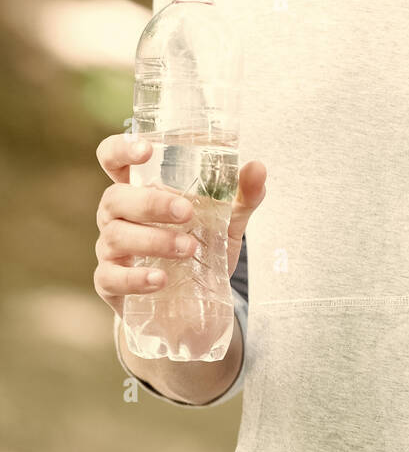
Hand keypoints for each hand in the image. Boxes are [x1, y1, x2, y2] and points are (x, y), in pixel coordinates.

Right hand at [94, 131, 265, 318]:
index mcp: (139, 188)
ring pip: (116, 236)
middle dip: (150, 203)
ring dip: (154, 240)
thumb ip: (243, 194)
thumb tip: (257, 167)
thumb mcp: (227, 219)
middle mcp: (118, 214)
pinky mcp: (109, 283)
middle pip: (114, 197)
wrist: (196, 302)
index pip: (113, 158)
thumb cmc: (202, 247)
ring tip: (189, 248)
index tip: (147, 150)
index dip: (121, 149)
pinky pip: (110, 277)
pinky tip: (160, 279)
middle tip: (186, 212)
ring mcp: (109, 248)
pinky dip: (136, 278)